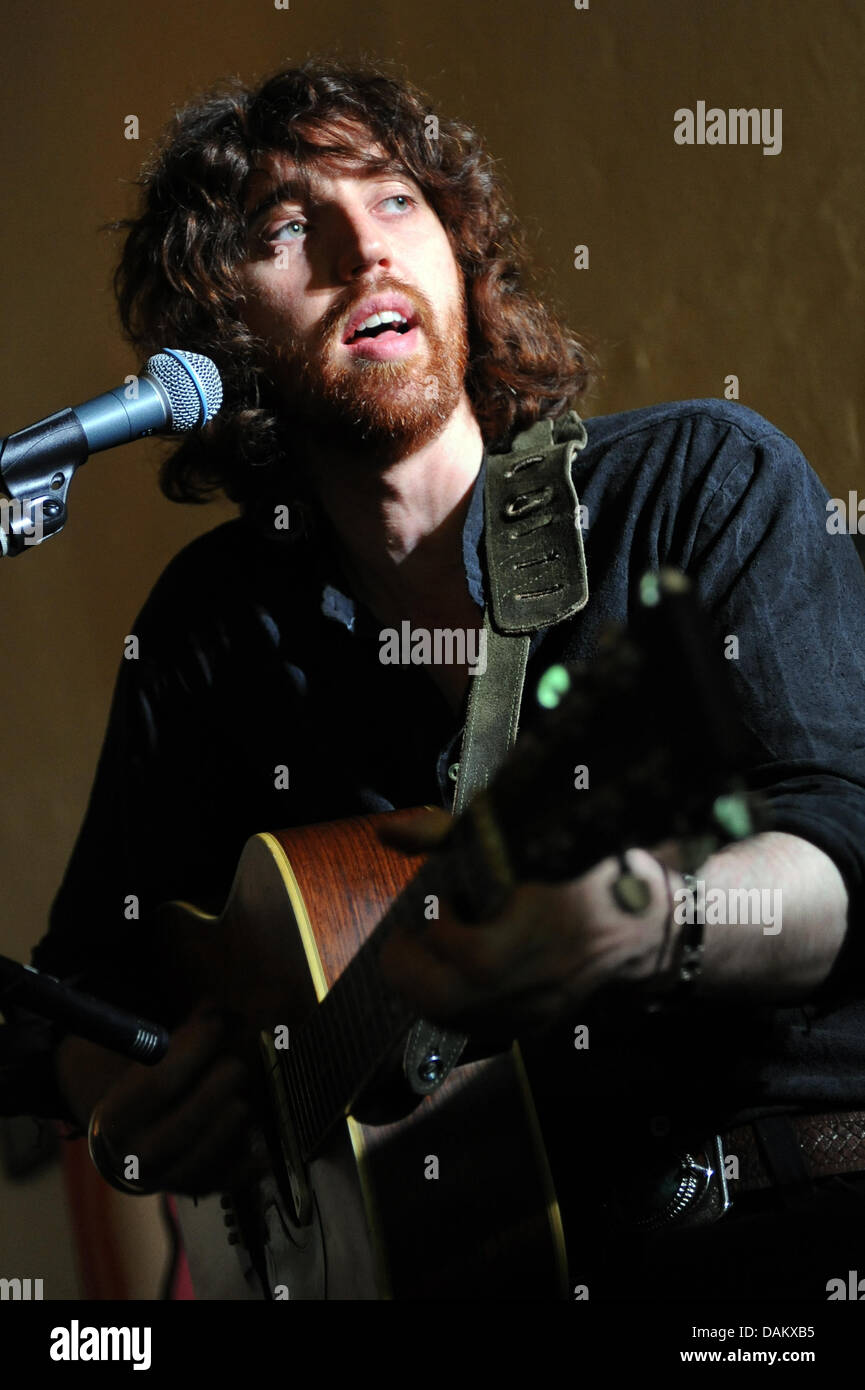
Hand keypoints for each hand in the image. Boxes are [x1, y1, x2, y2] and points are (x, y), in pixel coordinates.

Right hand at [94, 1005, 264, 1195]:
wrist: (124, 1146)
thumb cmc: (141, 1088)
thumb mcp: (146, 1060)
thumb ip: (183, 1034)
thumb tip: (224, 1014)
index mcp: (114, 1119)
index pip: (159, 1083)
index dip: (195, 1048)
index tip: (220, 1023)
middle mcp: (136, 1156)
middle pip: (189, 1121)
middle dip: (222, 1083)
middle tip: (237, 1061)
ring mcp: (166, 1180)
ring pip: (213, 1148)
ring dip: (235, 1115)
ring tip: (242, 1094)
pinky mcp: (194, 1190)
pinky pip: (230, 1175)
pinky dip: (248, 1158)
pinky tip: (260, 1143)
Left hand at [377, 809, 672, 1030]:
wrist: (639, 920)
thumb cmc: (579, 869)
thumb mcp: (519, 838)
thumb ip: (446, 833)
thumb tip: (387, 833)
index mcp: (539, 931)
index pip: (472, 954)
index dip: (440, 923)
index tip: (445, 896)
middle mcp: (536, 981)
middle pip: (447, 1001)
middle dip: (409, 968)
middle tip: (407, 937)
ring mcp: (535, 1011)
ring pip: (452, 1021)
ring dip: (421, 987)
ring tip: (426, 952)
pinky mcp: (535, 1025)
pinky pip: (473, 1028)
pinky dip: (447, 1004)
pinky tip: (450, 975)